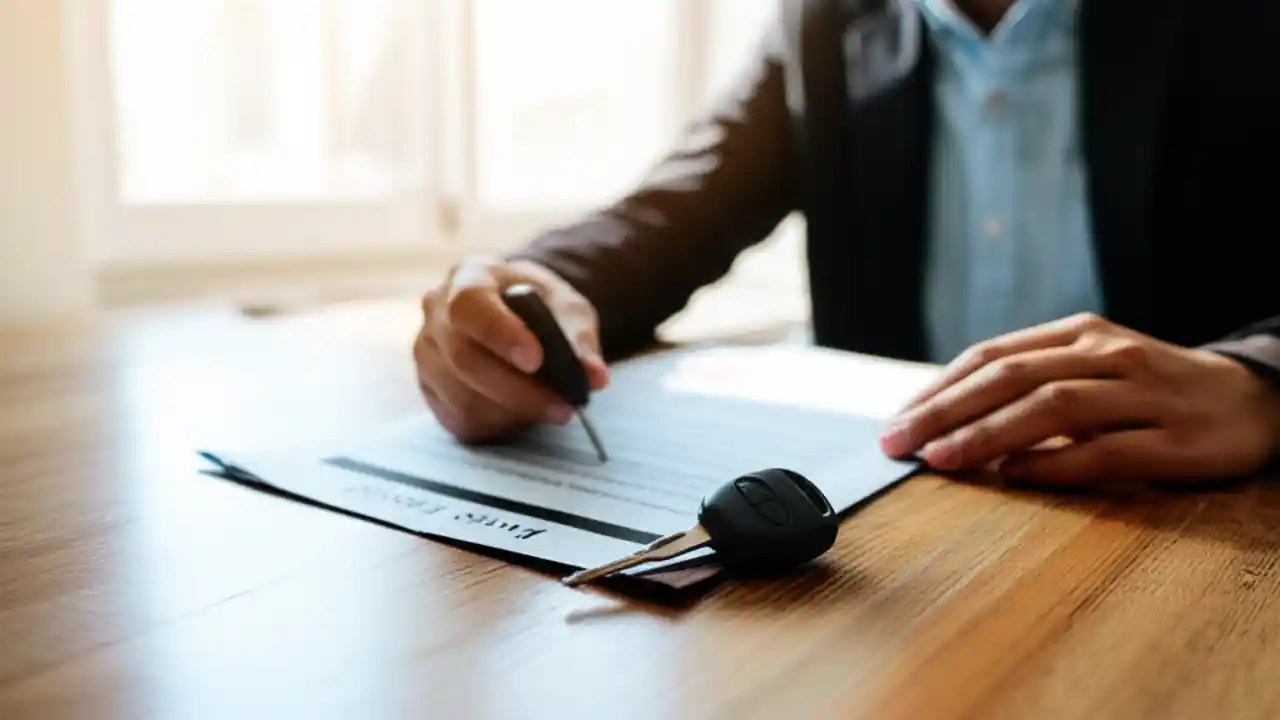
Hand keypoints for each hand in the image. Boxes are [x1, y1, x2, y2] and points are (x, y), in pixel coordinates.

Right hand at [415, 257, 608, 442]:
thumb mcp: (567, 308)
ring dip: (513, 412)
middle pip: (464, 359)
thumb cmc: (538, 305)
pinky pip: (459, 418)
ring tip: (552, 411)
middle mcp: (435, 313)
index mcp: (468, 277)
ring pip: (461, 396)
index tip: (536, 360)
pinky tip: (525, 414)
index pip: (469, 305)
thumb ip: (579, 339)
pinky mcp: (430, 388)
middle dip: (519, 391)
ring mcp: (427, 353)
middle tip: (563, 407)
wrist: (513, 311)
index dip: (500, 334)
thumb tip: (594, 377)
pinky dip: (499, 424)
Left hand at [879, 313, 1279, 486]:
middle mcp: (1106, 356)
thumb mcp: (1090, 369)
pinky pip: (1104, 452)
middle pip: (1009, 377)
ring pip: (1051, 408)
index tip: (893, 421)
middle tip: (896, 442)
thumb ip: (1029, 385)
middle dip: (944, 411)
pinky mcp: (1174, 440)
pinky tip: (1013, 478)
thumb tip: (947, 421)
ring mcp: (1143, 395)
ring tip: (941, 459)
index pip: (990, 355)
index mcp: (1077, 334)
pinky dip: (1054, 465)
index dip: (937, 388)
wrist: (1255, 399)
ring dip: (987, 434)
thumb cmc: (1151, 389)